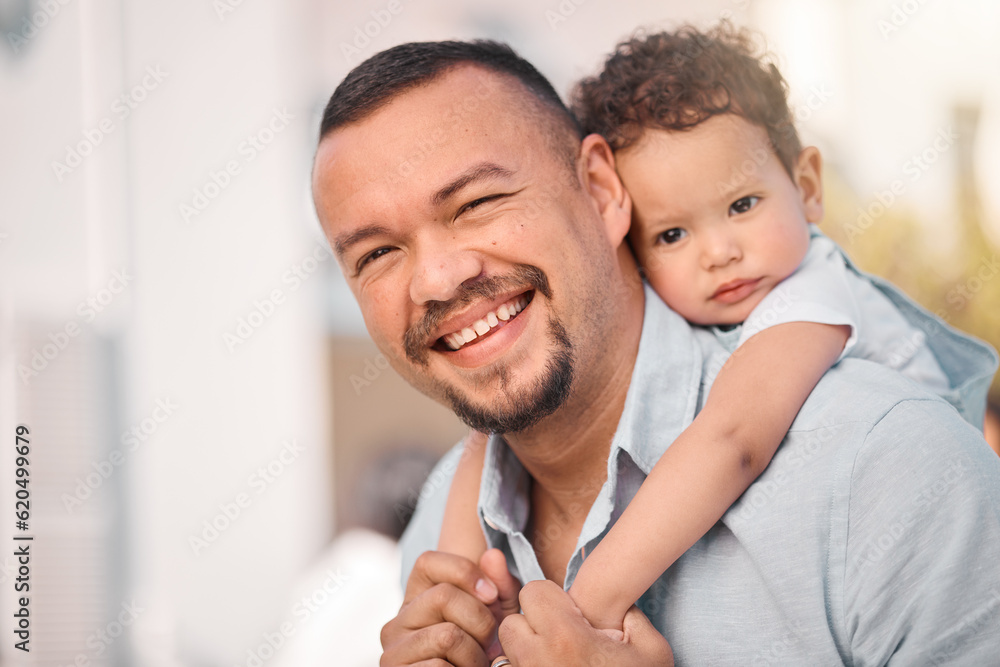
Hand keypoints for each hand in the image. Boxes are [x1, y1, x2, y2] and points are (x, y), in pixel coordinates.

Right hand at [380, 550, 520, 665]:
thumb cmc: (486, 651)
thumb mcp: (499, 615)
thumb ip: (500, 585)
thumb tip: (492, 555)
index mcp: (418, 599)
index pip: (427, 562)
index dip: (465, 571)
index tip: (492, 595)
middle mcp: (399, 620)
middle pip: (443, 596)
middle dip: (481, 621)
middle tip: (492, 644)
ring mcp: (394, 649)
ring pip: (446, 636)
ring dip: (475, 655)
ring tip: (480, 663)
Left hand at [498, 580, 672, 665]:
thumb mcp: (652, 651)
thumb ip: (632, 617)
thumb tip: (617, 607)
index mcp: (566, 638)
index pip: (532, 592)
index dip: (550, 599)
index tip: (569, 615)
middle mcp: (538, 660)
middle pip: (512, 623)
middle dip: (532, 627)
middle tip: (560, 641)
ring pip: (508, 655)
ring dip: (526, 654)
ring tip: (557, 664)